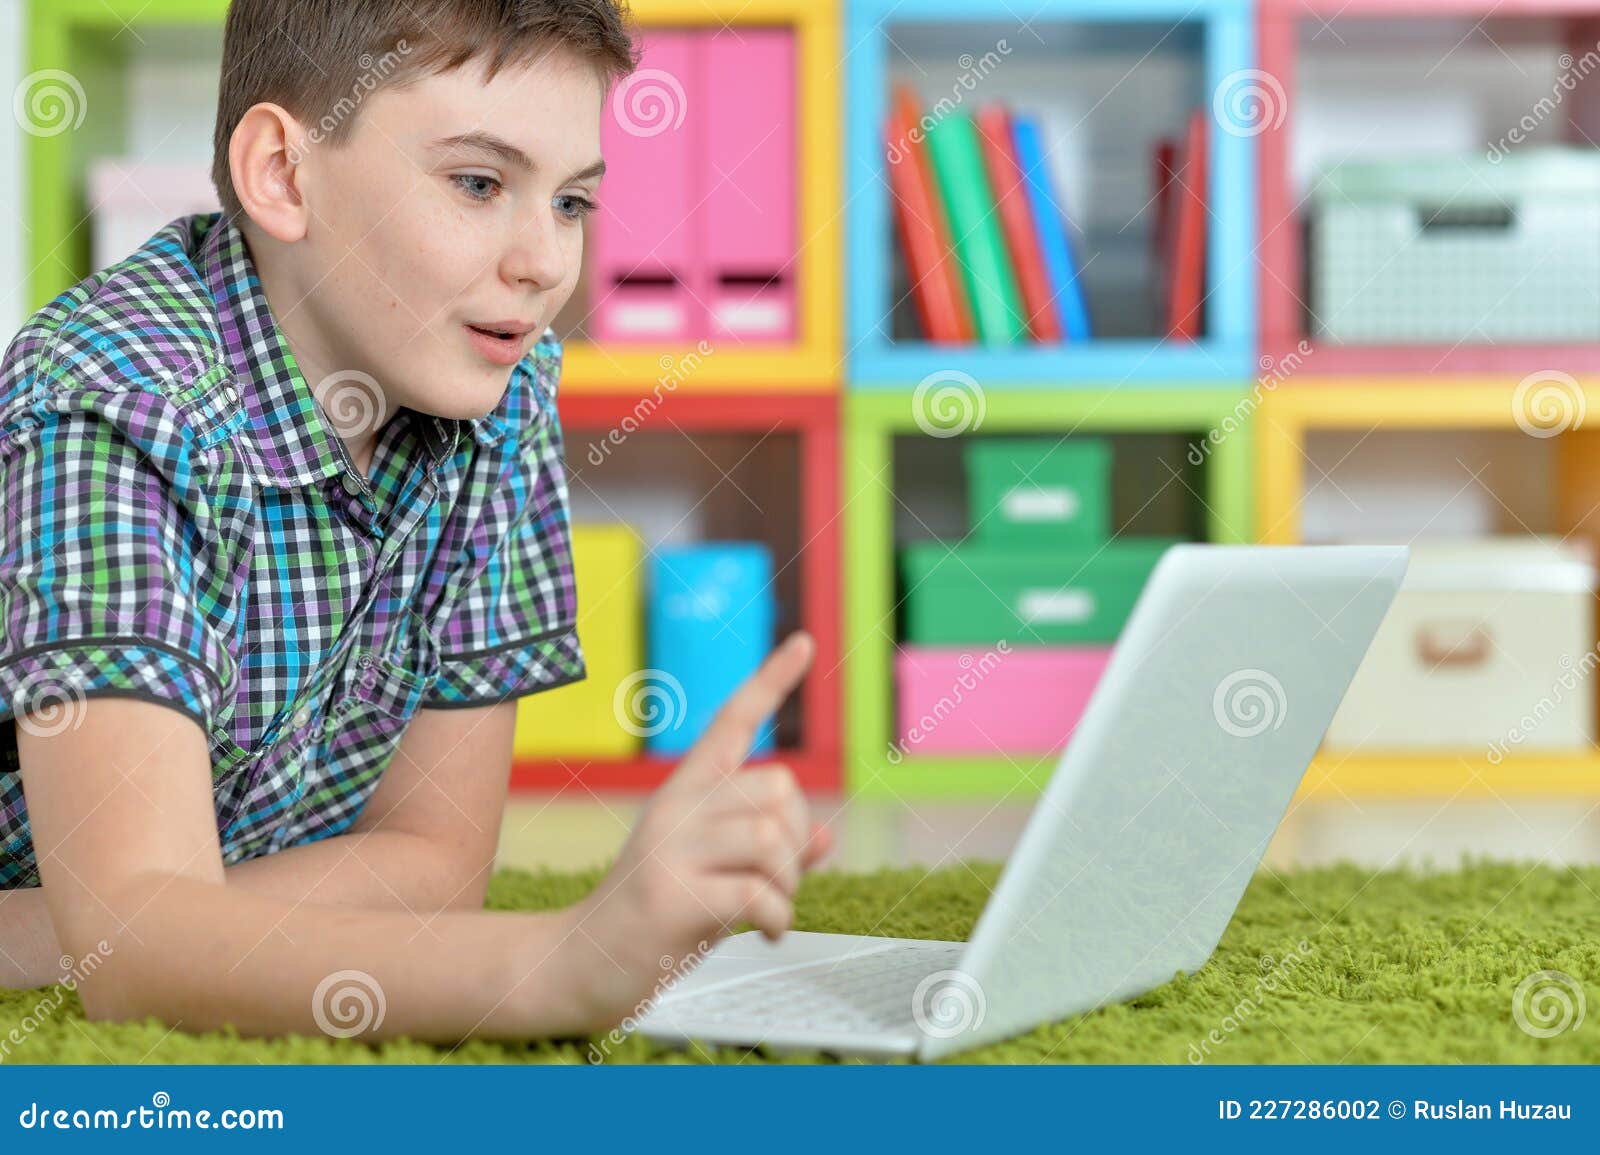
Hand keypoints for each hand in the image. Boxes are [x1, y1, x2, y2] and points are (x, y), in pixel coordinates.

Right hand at [568, 630, 832, 1021]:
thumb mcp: (714, 872)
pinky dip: (779, 919)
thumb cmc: (655, 917)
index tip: (805, 640)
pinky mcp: (672, 897)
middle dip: (800, 838)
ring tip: (773, 910)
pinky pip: (758, 894)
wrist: (579, 965)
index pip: (733, 719)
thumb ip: (765, 852)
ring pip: (773, 839)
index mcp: (684, 790)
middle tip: (782, 881)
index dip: (772, 680)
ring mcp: (670, 849)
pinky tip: (767, 935)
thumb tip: (825, 839)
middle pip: (777, 786)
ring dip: (791, 884)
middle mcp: (675, 807)